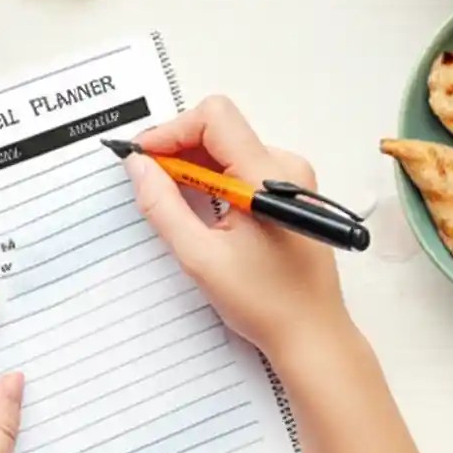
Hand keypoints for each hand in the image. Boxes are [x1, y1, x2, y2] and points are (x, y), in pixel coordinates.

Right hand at [128, 96, 348, 359]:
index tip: (143, 158)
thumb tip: (138, 167)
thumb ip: (163, 206)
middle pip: (220, 130)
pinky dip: (213, 179)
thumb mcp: (200, 257)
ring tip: (172, 200)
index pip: (215, 118)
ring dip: (195, 166)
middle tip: (148, 180)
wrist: (313, 334)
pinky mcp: (289, 194)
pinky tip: (201, 211)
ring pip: (229, 148)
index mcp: (267, 178)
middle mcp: (286, 168)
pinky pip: (243, 167)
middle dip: (178, 149)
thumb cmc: (265, 303)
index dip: (172, 130)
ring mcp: (291, 180)